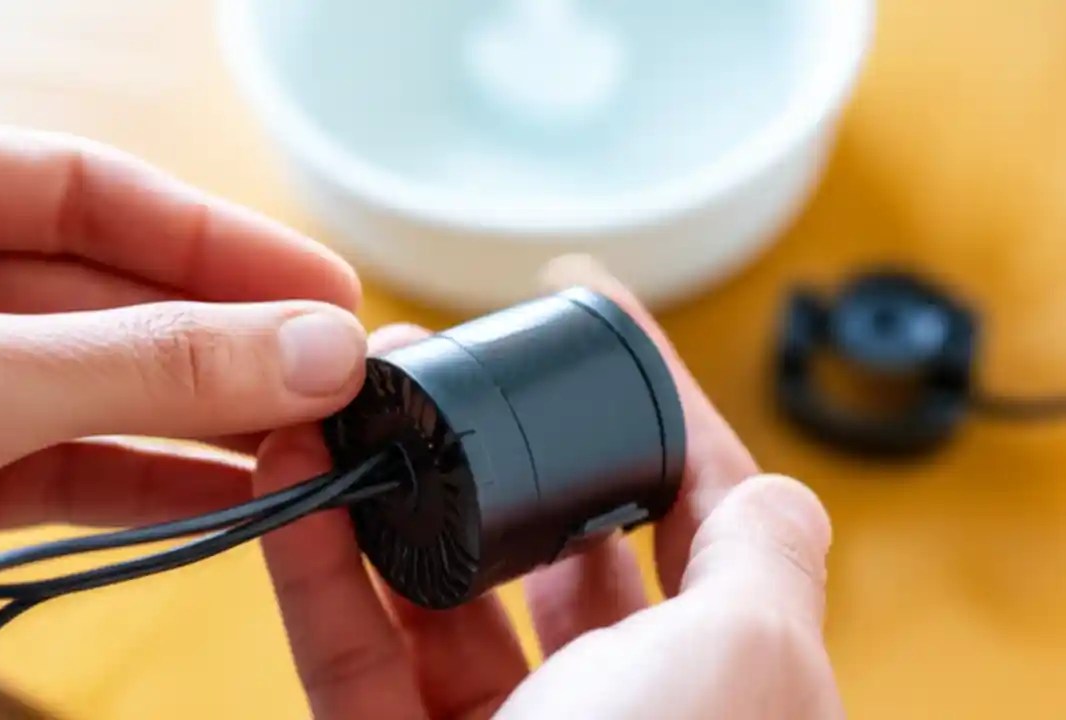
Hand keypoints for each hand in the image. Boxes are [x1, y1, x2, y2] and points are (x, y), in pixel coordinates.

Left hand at [0, 115, 365, 602]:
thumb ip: (139, 365)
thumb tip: (308, 347)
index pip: (95, 189)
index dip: (224, 242)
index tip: (326, 290)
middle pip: (118, 292)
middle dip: (229, 344)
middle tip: (337, 379)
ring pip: (106, 385)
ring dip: (209, 421)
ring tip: (308, 440)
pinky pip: (73, 465)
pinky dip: (156, 486)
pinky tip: (237, 495)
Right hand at [254, 256, 841, 718]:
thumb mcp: (754, 659)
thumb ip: (764, 558)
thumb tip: (772, 487)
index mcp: (712, 669)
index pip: (684, 502)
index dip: (643, 395)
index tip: (594, 299)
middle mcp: (612, 701)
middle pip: (545, 536)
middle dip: (495, 433)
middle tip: (439, 349)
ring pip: (435, 589)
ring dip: (390, 484)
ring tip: (353, 391)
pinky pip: (347, 654)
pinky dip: (314, 568)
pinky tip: (293, 477)